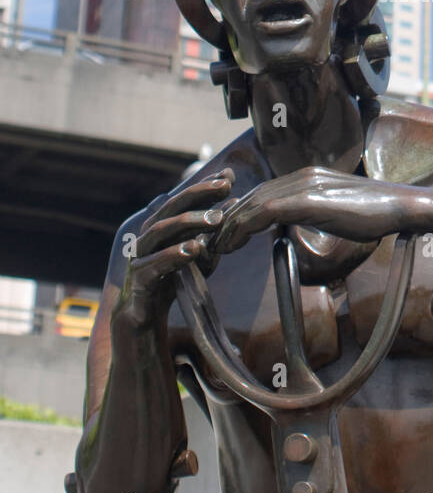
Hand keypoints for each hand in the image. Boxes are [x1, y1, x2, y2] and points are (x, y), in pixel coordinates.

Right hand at [115, 168, 237, 319]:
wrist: (144, 317)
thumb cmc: (173, 280)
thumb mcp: (200, 255)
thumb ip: (214, 232)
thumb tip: (236, 201)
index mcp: (162, 226)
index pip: (183, 199)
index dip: (204, 185)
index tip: (229, 175)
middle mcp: (148, 235)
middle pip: (172, 207)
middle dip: (199, 194)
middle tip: (225, 187)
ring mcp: (139, 255)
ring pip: (161, 230)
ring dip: (189, 221)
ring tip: (216, 219)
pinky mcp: (137, 279)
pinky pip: (153, 263)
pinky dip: (173, 254)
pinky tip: (194, 249)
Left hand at [210, 167, 421, 255]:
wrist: (400, 206)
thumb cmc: (376, 215)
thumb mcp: (336, 214)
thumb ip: (313, 215)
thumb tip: (296, 229)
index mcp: (306, 177)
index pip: (262, 193)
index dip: (239, 213)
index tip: (224, 235)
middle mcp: (300, 176)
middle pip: (251, 196)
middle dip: (226, 220)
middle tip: (208, 244)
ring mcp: (304, 185)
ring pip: (252, 204)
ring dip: (228, 227)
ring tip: (213, 248)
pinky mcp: (308, 200)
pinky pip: (264, 212)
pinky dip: (243, 228)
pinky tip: (232, 244)